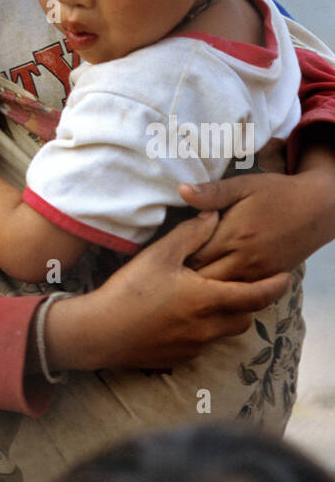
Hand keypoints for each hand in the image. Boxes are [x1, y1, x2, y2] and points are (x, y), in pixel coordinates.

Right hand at [42, 213, 290, 371]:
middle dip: (247, 302)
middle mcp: (207, 328)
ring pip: (224, 332)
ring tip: (206, 299)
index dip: (274, 287)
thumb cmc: (130, 290)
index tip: (285, 278)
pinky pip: (202, 344)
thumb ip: (191, 234)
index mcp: (206, 300)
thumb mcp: (159, 254)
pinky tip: (179, 316)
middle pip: (244, 317)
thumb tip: (213, 216)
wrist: (101, 332)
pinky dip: (202, 330)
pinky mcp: (180, 358)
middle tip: (237, 285)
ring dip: (224, 317)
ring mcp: (194, 347)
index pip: (254, 296)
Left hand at [179, 164, 334, 279]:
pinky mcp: (269, 280)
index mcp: (232, 236)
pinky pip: (242, 296)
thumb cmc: (276, 193)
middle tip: (171, 272)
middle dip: (186, 278)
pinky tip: (214, 288)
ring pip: (223, 293)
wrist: (316, 209)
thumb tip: (181, 190)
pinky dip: (226, 294)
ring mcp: (258, 274)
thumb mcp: (244, 185)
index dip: (176, 258)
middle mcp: (244, 260)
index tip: (165, 255)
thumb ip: (212, 192)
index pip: (193, 256)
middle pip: (204, 280)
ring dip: (204, 289)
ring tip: (187, 283)